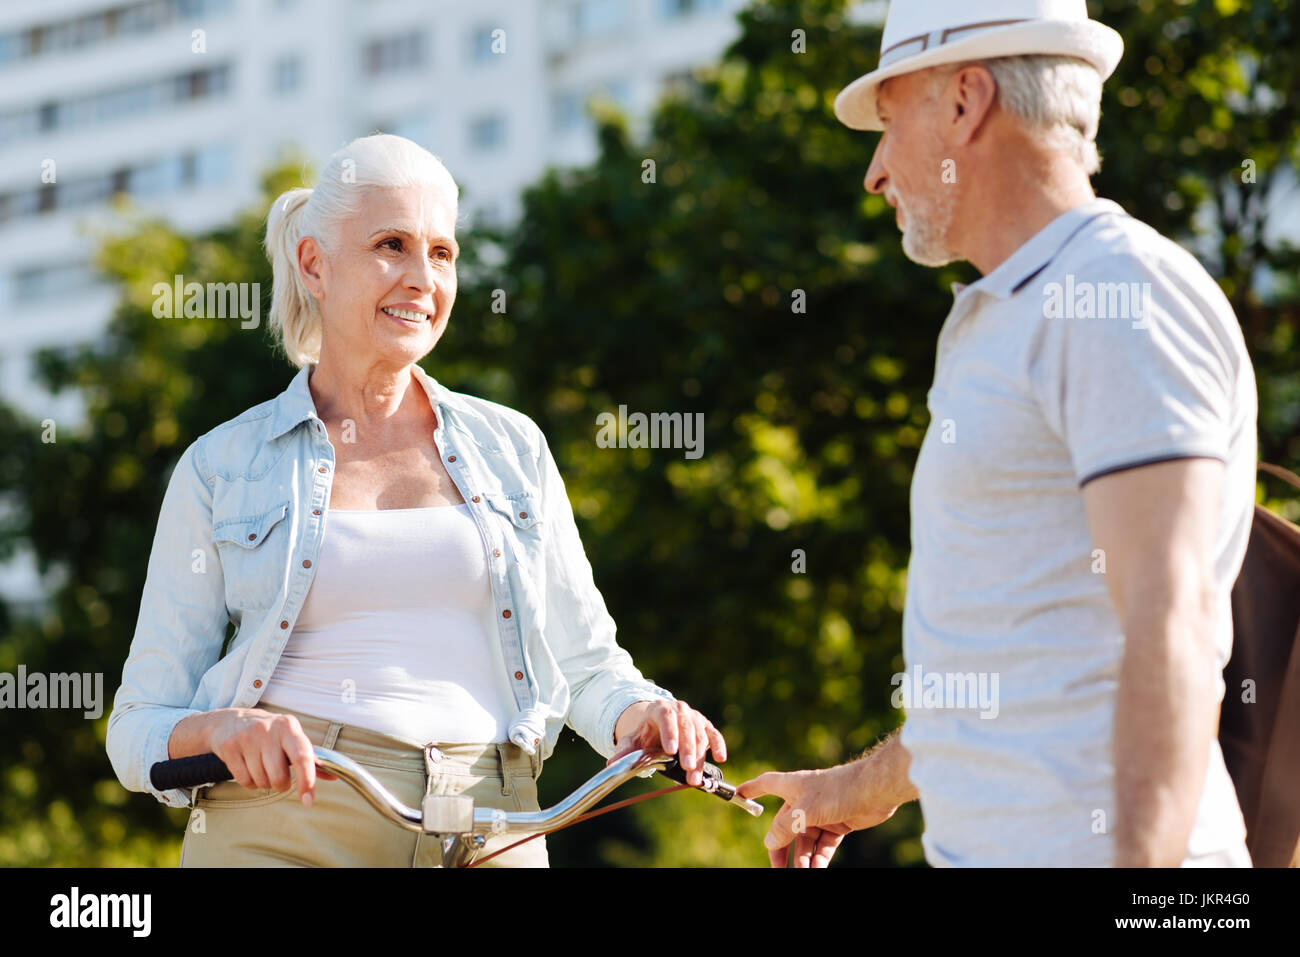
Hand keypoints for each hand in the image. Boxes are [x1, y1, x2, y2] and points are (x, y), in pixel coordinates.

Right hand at [206, 708, 336, 807]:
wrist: (231, 722)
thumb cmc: (270, 733)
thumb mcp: (291, 738)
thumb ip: (312, 758)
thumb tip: (335, 776)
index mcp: (289, 727)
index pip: (302, 756)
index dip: (307, 781)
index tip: (308, 801)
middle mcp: (268, 730)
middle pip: (279, 777)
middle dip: (281, 784)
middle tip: (277, 773)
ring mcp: (247, 738)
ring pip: (262, 781)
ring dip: (264, 782)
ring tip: (260, 765)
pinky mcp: (229, 747)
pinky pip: (244, 781)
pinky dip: (249, 782)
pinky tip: (248, 767)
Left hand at [607, 699, 725, 786]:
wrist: (657, 725)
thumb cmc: (644, 734)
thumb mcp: (632, 741)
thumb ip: (624, 752)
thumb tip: (611, 764)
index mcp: (659, 709)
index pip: (665, 718)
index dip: (669, 733)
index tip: (671, 751)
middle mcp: (679, 710)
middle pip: (686, 728)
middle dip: (688, 749)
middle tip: (687, 769)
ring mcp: (694, 717)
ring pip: (700, 734)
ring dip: (700, 757)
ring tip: (695, 778)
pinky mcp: (705, 726)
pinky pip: (714, 734)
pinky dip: (718, 745)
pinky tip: (720, 758)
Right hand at [736, 764, 901, 867]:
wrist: (875, 790)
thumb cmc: (838, 790)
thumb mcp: (806, 810)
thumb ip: (786, 827)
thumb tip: (770, 842)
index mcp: (792, 787)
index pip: (765, 785)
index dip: (750, 789)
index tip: (737, 794)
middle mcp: (804, 799)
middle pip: (784, 826)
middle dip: (780, 848)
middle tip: (778, 869)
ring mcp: (821, 813)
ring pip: (805, 840)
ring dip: (802, 858)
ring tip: (802, 873)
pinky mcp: (838, 823)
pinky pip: (822, 845)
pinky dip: (819, 858)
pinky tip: (816, 870)